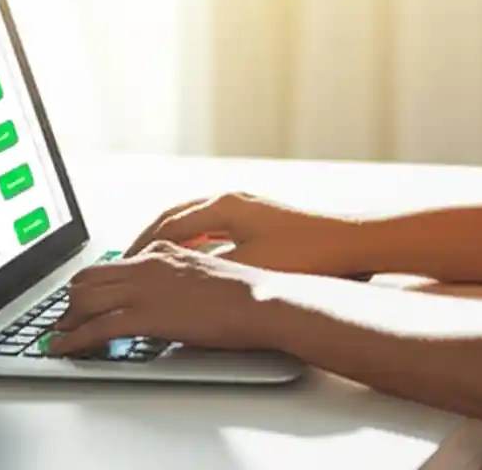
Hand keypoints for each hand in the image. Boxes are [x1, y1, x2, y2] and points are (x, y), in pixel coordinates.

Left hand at [50, 241, 276, 354]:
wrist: (259, 302)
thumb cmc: (243, 295)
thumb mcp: (202, 275)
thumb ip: (175, 282)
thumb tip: (163, 302)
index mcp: (161, 252)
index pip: (109, 265)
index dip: (88, 286)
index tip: (80, 300)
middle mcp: (146, 264)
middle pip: (88, 279)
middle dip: (71, 302)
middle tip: (65, 321)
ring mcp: (143, 289)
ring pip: (85, 300)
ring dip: (67, 321)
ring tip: (58, 337)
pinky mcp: (144, 315)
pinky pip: (96, 328)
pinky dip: (72, 340)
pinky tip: (62, 349)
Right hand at [125, 193, 366, 276]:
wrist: (357, 243)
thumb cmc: (310, 253)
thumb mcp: (250, 268)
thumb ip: (208, 271)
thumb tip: (174, 280)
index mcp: (225, 206)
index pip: (169, 226)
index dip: (142, 247)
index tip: (124, 265)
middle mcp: (235, 200)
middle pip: (178, 218)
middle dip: (151, 239)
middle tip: (128, 260)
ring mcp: (251, 208)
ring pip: (197, 222)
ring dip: (174, 240)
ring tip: (154, 260)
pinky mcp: (265, 220)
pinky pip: (217, 228)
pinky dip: (197, 243)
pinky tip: (196, 261)